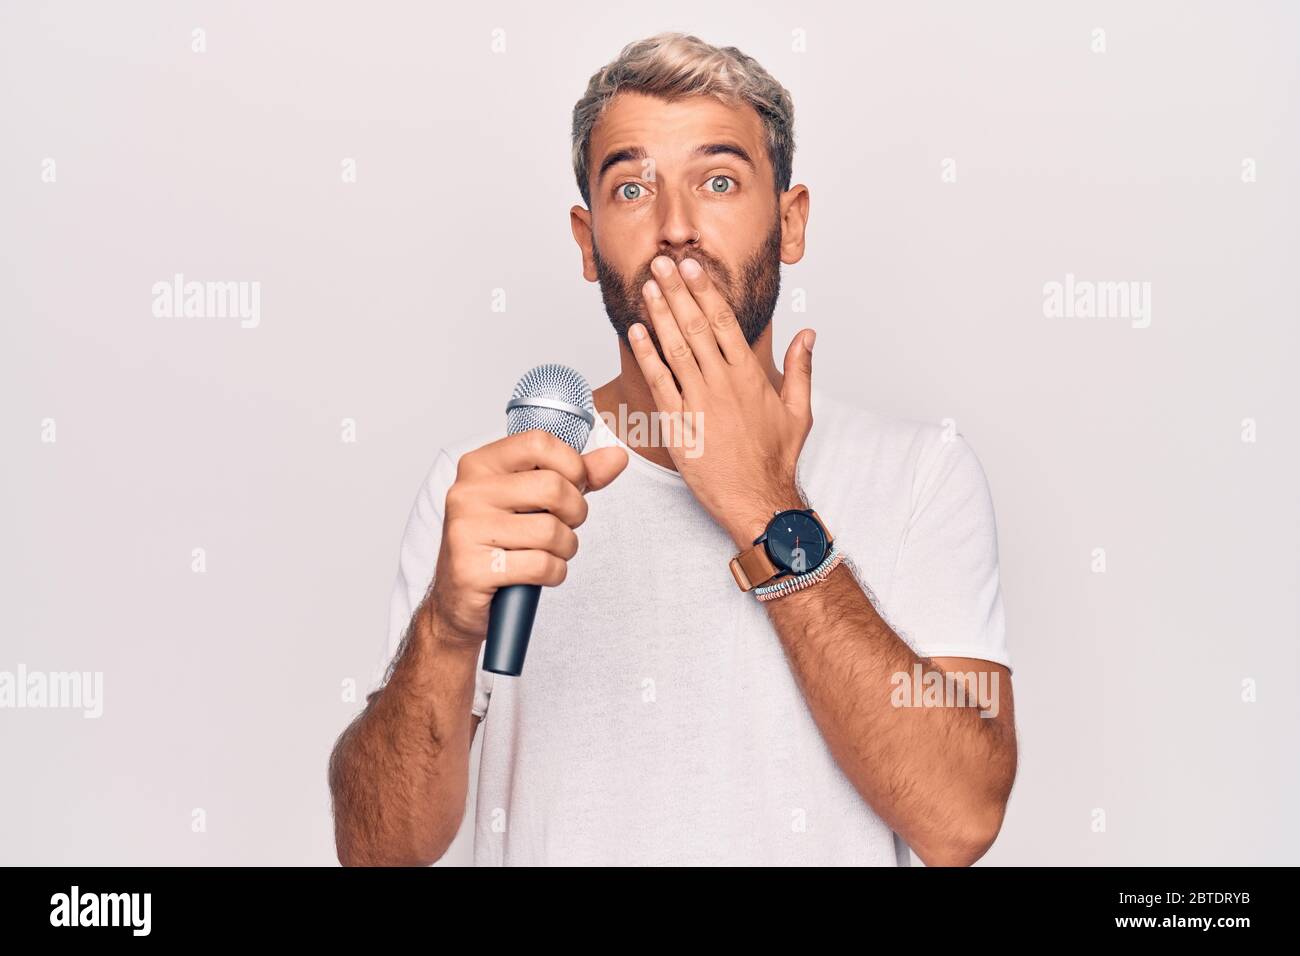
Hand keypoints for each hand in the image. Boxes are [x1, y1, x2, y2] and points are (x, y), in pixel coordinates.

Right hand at [423, 430, 627, 646]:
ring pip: (551, 531)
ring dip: (565, 548)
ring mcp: (466, 531)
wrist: (458, 599)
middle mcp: (467, 492)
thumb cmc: (500, 544)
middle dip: (575, 513)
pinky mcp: (472, 569)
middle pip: (552, 487)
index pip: (539, 443)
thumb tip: (617, 457)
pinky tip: (538, 574)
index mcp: (479, 465)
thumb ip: (575, 477)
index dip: (571, 466)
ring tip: (548, 552)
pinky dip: (553, 574)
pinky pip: (541, 566)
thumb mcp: (534, 501)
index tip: (573, 486)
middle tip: (564, 526)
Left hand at [627, 254, 815, 548]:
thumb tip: (808, 333)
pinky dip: (647, 354)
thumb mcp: (799, 411)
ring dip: (659, 314)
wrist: (757, 499)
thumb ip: (801, 368)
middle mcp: (723, 383)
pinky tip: (636, 332)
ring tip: (647, 287)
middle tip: (662, 263)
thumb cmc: (775, 459)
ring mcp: (699, 402)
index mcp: (750, 375)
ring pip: (675, 348)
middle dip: (677, 291)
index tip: (692, 267)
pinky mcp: (679, 423)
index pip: (724, 322)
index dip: (706, 291)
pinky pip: (659, 382)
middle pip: (696, 326)